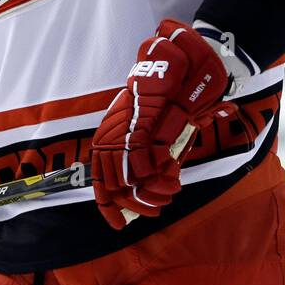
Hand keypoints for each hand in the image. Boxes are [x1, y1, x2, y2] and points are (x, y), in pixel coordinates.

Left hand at [89, 19, 229, 228]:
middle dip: (134, 204)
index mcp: (112, 132)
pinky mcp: (143, 125)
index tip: (120, 224)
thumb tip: (158, 180)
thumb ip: (158, 152)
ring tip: (166, 198)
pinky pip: (145, 164)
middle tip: (155, 211)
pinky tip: (174, 184)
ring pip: (127, 178)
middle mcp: (113, 131)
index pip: (100, 177)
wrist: (184, 60)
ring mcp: (126, 128)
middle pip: (110, 183)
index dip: (108, 205)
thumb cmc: (173, 93)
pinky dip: (159, 180)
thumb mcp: (160, 126)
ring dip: (149, 195)